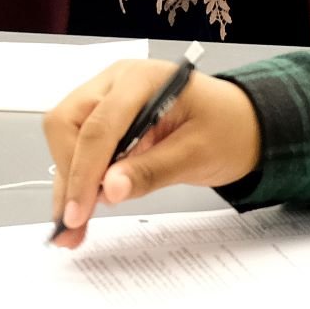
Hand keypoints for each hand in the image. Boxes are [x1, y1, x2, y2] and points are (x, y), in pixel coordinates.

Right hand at [42, 61, 262, 248]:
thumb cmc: (227, 127)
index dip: (84, 173)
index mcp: (141, 80)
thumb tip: (110, 189)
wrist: (242, 123)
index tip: (78, 212)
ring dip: (67, 184)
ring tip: (73, 228)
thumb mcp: (197, 154)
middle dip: (69, 174)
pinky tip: (79, 211)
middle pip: (67, 124)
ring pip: (67, 139)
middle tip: (76, 220)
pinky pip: (79, 149)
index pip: (98, 126)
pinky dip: (77, 181)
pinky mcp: (106, 120)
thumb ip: (152, 171)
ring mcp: (107, 99)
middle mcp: (116, 83)